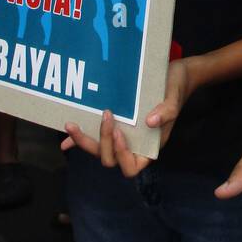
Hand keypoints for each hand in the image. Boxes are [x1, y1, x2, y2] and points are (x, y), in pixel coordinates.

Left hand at [60, 57, 193, 177]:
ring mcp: (122, 136)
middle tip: (104, 117)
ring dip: (84, 141)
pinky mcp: (113, 125)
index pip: (132, 166)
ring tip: (71, 125)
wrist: (172, 74)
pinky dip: (78, 140)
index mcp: (149, 146)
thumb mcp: (174, 98)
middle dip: (101, 143)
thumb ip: (167, 111)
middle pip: (110, 160)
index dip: (122, 155)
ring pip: (99, 150)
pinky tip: (65, 139)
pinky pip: (93, 138)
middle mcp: (133, 145)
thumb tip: (150, 121)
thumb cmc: (176, 88)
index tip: (120, 132)